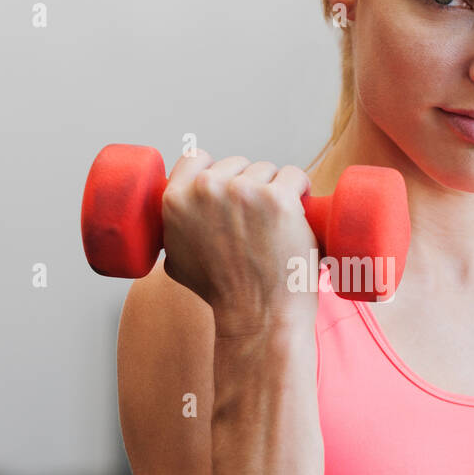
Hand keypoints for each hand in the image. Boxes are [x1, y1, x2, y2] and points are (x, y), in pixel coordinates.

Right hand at [161, 150, 319, 336]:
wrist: (257, 316)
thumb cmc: (222, 293)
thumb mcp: (176, 262)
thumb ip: (173, 232)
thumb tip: (177, 215)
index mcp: (175, 199)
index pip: (197, 158)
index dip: (217, 172)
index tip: (230, 192)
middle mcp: (205, 189)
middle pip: (237, 165)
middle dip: (249, 186)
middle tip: (255, 224)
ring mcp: (243, 191)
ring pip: (266, 170)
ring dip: (275, 191)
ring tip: (274, 228)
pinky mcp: (278, 198)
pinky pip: (294, 175)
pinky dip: (300, 190)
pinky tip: (297, 213)